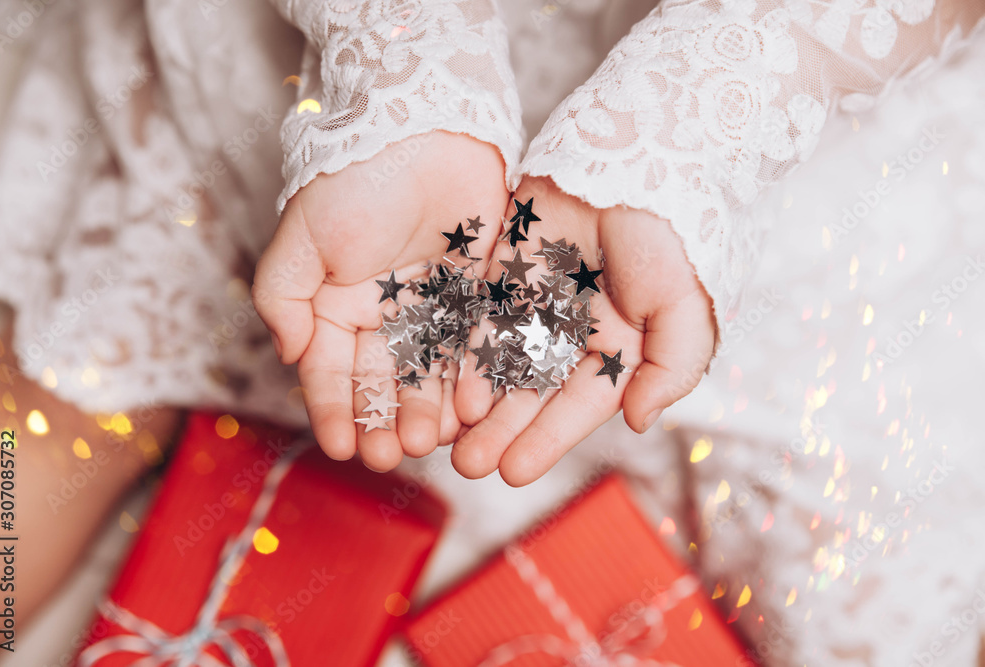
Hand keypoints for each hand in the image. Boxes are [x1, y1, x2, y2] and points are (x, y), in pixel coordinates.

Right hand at [253, 131, 507, 470]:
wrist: (426, 128)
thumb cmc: (355, 180)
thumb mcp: (303, 240)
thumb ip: (284, 300)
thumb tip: (292, 357)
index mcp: (336, 304)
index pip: (332, 370)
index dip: (334, 410)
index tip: (340, 448)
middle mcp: (383, 311)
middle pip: (384, 379)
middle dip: (385, 420)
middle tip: (394, 456)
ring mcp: (431, 304)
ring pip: (429, 371)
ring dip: (427, 409)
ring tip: (431, 443)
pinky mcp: (475, 292)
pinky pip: (471, 344)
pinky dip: (468, 377)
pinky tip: (469, 409)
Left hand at [452, 176, 715, 485]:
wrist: (636, 158)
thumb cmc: (671, 235)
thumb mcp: (683, 308)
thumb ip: (670, 370)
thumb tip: (640, 423)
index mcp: (621, 344)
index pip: (580, 405)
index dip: (548, 440)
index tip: (515, 474)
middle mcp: (577, 330)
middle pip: (534, 392)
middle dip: (504, 432)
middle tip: (469, 467)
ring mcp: (539, 300)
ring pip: (503, 363)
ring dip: (480, 404)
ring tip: (451, 442)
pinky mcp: (507, 270)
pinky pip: (484, 318)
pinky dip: (471, 354)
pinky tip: (454, 387)